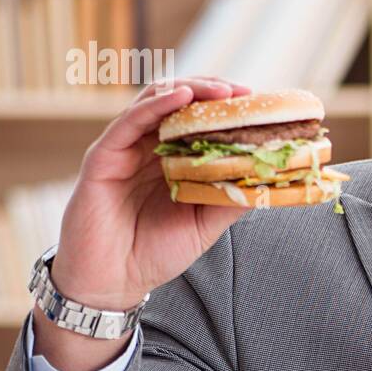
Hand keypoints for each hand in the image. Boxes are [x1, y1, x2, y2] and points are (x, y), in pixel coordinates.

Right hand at [34, 76, 252, 370]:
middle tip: (245, 94)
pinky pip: (130, 121)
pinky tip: (181, 96)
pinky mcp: (103, 156)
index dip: (226, 109)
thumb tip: (268, 180)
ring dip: (191, 89)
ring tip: (222, 90)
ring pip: (156, 101)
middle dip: (214, 92)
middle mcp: (148, 148)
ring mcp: (125, 149)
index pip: (199, 121)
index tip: (258, 105)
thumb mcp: (203, 226)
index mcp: (171, 161)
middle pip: (180, 103)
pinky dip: (156, 104)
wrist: (112, 281)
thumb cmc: (153, 253)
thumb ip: (230, 201)